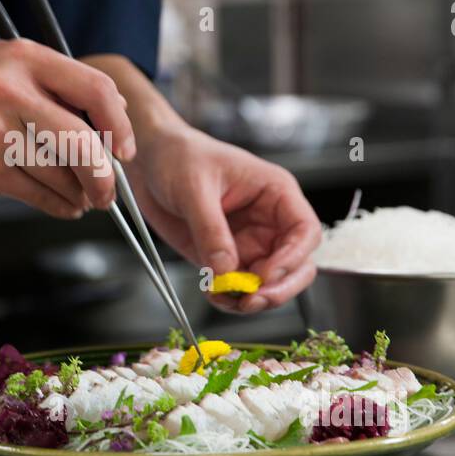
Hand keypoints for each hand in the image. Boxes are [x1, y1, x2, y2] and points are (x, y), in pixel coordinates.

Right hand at [0, 39, 135, 218]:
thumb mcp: (12, 65)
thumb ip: (62, 83)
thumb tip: (118, 113)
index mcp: (26, 59)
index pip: (95, 90)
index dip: (120, 124)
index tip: (125, 148)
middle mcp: (10, 92)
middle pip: (82, 141)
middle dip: (104, 174)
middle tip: (110, 189)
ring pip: (61, 175)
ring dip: (81, 194)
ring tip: (84, 196)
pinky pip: (38, 195)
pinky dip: (59, 205)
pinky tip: (64, 204)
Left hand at [125, 123, 320, 311]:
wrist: (148, 161)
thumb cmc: (179, 156)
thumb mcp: (194, 188)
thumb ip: (211, 230)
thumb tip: (225, 269)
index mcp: (276, 193)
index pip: (305, 231)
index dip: (292, 258)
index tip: (264, 275)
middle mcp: (269, 221)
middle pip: (297, 266)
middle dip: (278, 288)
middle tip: (250, 299)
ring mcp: (248, 242)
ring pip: (268, 283)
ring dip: (251, 298)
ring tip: (223, 297)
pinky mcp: (225, 257)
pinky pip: (237, 286)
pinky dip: (228, 298)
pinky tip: (211, 292)